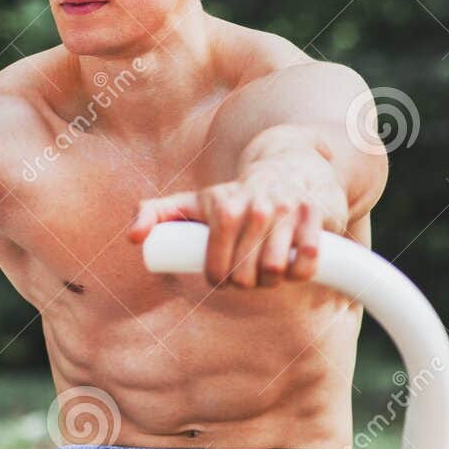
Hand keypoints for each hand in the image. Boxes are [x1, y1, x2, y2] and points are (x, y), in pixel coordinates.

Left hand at [127, 176, 325, 287]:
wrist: (289, 165)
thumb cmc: (235, 194)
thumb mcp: (194, 200)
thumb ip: (154, 213)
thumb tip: (132, 238)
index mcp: (223, 206)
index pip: (217, 266)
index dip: (218, 279)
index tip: (222, 277)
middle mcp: (256, 205)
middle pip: (247, 274)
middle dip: (246, 283)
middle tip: (247, 276)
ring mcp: (288, 209)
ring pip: (277, 270)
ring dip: (273, 281)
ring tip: (268, 272)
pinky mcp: (316, 213)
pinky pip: (310, 260)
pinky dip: (303, 272)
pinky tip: (296, 268)